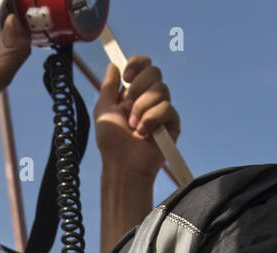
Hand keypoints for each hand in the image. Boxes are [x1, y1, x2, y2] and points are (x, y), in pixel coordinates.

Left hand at [94, 56, 179, 179]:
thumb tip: (113, 65)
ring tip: (134, 127)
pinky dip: (152, 120)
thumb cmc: (111, 142)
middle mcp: (149, 99)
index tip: (127, 76)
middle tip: (128, 106)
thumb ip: (108, 86)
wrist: (123, 164)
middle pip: (155, 72)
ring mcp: (162, 110)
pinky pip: (167, 108)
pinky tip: (144, 134)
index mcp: (133, 93)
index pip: (144, 66)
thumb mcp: (103, 109)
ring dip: (142, 108)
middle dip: (139, 87)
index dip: (137, 65)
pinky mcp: (172, 123)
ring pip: (161, 89)